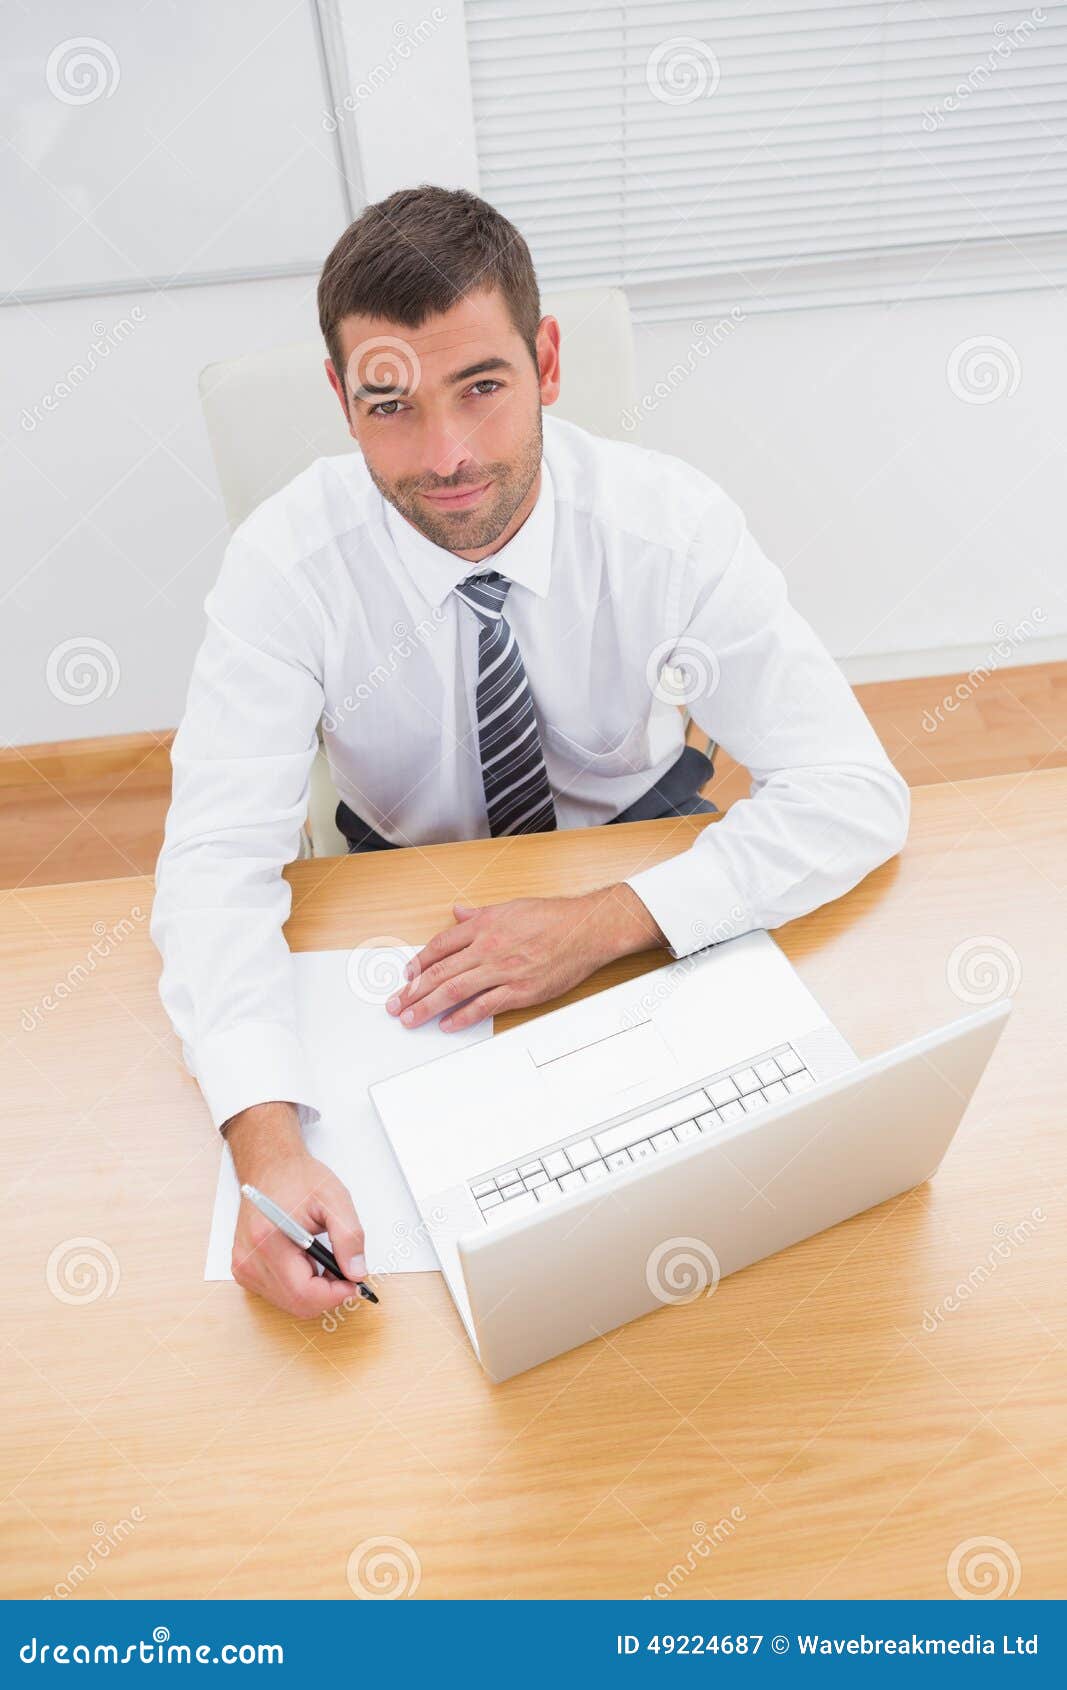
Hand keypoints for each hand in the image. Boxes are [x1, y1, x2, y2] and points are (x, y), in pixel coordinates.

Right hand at [224, 1101, 367, 1317]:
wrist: (270, 1167)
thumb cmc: (298, 1178)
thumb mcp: (335, 1199)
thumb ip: (350, 1237)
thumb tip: (356, 1272)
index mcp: (270, 1239)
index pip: (304, 1293)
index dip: (335, 1295)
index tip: (354, 1283)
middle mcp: (251, 1258)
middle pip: (297, 1304)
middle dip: (327, 1295)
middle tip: (344, 1272)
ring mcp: (243, 1266)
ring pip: (288, 1303)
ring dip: (314, 1292)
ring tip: (324, 1262)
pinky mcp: (243, 1269)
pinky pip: (277, 1295)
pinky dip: (298, 1288)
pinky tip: (306, 1264)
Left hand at [386, 883, 665, 1032]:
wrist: (586, 929)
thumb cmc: (553, 917)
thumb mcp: (510, 907)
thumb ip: (480, 914)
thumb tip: (458, 913)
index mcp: (484, 925)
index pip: (440, 946)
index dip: (419, 963)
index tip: (407, 977)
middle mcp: (487, 947)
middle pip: (439, 972)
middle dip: (412, 991)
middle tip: (395, 1005)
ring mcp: (502, 970)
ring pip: (454, 990)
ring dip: (427, 1007)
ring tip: (410, 1019)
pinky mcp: (519, 990)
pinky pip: (484, 1006)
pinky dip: (462, 1016)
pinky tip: (447, 1024)